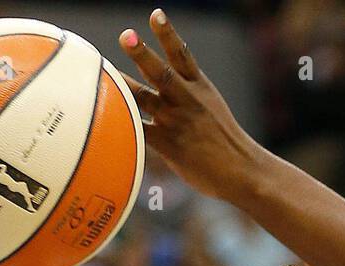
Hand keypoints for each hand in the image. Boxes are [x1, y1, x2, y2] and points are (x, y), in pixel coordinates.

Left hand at [119, 10, 250, 201]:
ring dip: (123, 84)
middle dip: (142, 54)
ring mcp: (176, 121)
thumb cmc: (224, 141)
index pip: (182, 55)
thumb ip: (177, 90)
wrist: (242, 170)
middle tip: (127, 36)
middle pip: (161, 72)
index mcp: (200, 88)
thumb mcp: (209, 107)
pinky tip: (102, 116)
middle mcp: (187, 100)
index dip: (168, 34)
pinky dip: (121, 122)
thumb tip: (145, 71)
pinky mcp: (167, 143)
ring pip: (143, 98)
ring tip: (104, 72)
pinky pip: (138, 130)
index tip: (156, 15)